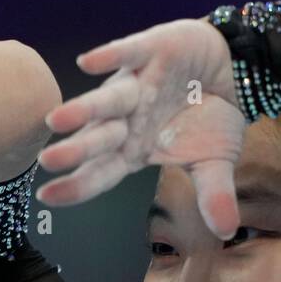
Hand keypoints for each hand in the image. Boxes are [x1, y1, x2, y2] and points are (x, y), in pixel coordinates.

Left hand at [36, 18, 244, 239]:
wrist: (233, 69)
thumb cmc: (212, 117)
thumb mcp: (217, 161)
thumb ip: (215, 194)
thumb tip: (227, 232)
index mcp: (135, 148)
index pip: (102, 172)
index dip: (77, 184)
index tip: (47, 197)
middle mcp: (128, 118)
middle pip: (99, 138)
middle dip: (75, 150)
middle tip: (47, 162)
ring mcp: (137, 84)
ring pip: (108, 99)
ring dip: (84, 109)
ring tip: (56, 120)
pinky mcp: (152, 49)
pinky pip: (128, 52)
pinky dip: (110, 56)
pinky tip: (87, 63)